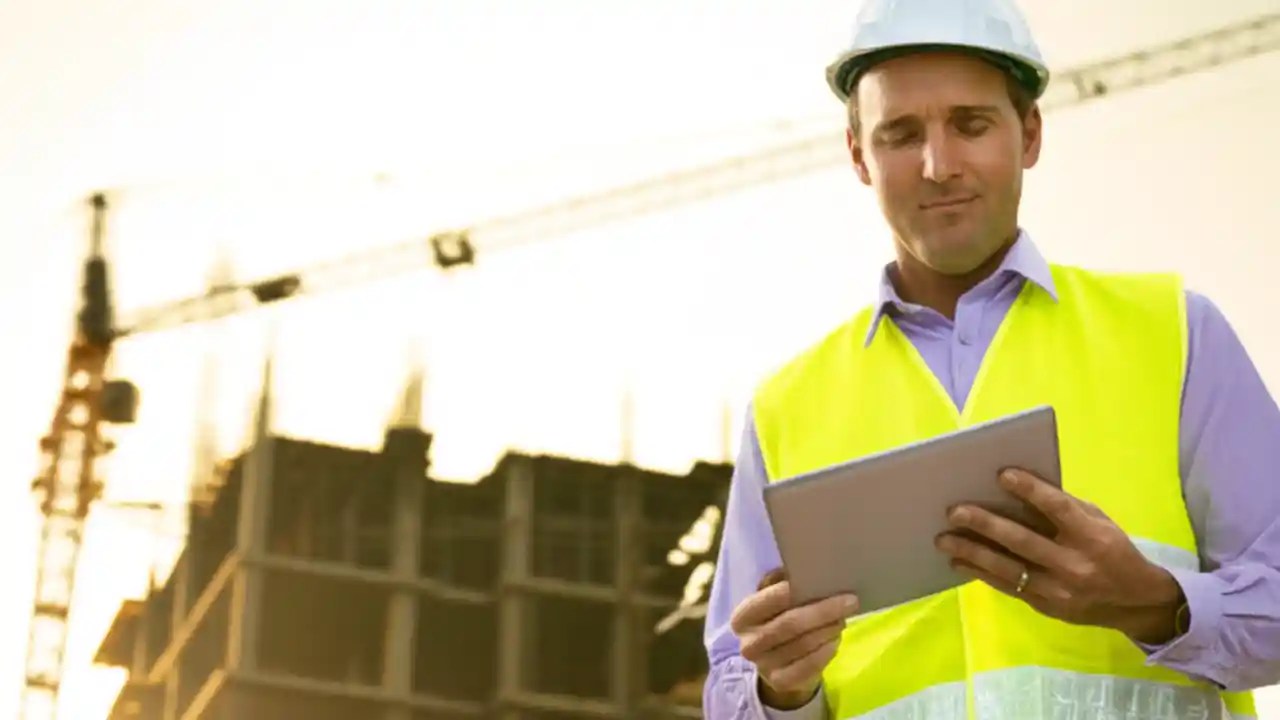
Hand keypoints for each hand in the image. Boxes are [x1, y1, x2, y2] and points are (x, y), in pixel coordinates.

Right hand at [730, 568, 858, 708]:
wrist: (776, 664)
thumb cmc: (778, 621)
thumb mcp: (772, 600)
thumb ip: (781, 583)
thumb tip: (803, 567)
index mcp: (742, 617)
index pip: (767, 600)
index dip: (792, 590)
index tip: (823, 581)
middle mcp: (748, 643)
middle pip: (789, 624)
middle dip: (823, 611)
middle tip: (850, 601)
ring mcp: (763, 666)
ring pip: (802, 644)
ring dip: (827, 630)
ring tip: (843, 618)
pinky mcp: (780, 683)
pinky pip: (808, 666)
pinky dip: (825, 652)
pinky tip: (835, 641)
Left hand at [935, 468, 1183, 643]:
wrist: (1135, 601)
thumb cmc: (1112, 550)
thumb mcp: (1098, 522)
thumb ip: (1064, 508)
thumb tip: (1019, 487)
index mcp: (1092, 536)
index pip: (1057, 509)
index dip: (1030, 490)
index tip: (1001, 474)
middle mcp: (1075, 564)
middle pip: (1023, 541)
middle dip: (985, 525)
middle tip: (954, 511)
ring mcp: (1059, 590)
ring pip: (1008, 568)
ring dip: (972, 552)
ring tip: (943, 538)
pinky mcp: (1046, 607)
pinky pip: (1008, 587)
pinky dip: (980, 573)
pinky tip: (958, 561)